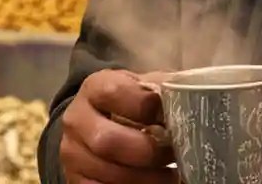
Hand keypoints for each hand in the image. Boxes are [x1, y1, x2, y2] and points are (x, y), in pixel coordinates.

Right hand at [59, 70, 175, 183]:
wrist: (97, 122)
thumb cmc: (130, 102)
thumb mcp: (142, 87)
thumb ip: (161, 87)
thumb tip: (189, 95)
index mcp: (94, 88)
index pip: (115, 93)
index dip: (146, 106)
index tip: (170, 116)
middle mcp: (76, 120)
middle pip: (109, 141)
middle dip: (149, 152)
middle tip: (174, 153)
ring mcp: (73, 153)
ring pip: (110, 173)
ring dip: (148, 178)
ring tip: (172, 175)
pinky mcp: (76, 180)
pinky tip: (155, 183)